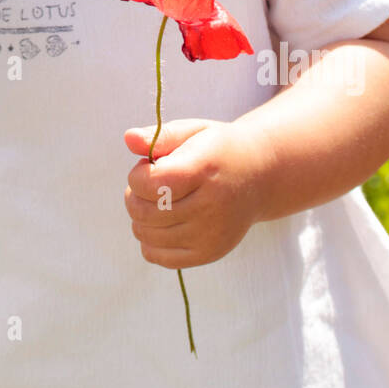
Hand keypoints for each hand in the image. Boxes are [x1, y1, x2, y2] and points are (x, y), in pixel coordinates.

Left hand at [123, 118, 266, 268]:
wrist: (259, 176)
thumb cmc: (217, 150)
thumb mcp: (193, 131)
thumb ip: (160, 136)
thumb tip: (128, 138)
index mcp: (205, 171)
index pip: (150, 185)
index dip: (137, 175)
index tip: (149, 165)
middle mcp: (210, 207)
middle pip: (143, 212)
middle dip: (134, 195)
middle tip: (151, 183)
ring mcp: (210, 235)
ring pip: (146, 235)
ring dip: (141, 217)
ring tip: (159, 200)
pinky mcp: (208, 254)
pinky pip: (157, 256)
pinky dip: (149, 240)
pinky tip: (163, 221)